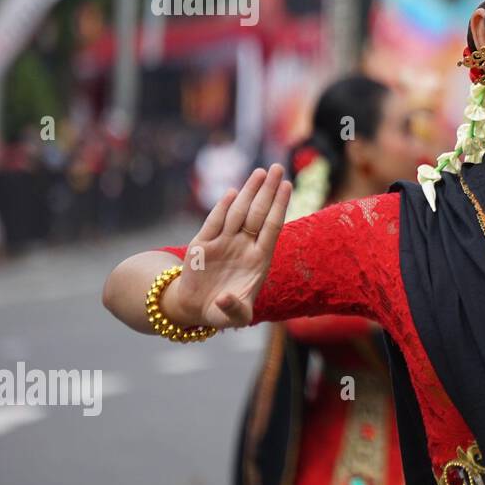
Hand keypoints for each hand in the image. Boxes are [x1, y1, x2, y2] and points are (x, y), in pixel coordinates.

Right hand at [162, 163, 292, 328]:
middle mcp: (243, 247)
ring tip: (260, 172)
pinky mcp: (202, 246)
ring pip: (238, 213)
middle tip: (278, 167)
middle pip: (258, 213)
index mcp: (258, 260)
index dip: (280, 206)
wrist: (196, 308)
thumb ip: (234, 310)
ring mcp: (223, 244)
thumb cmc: (223, 311)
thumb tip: (223, 300)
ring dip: (248, 192)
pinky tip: (232, 192)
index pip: (272, 227)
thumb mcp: (234, 317)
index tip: (289, 185)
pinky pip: (214, 223)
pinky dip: (221, 208)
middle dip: (268, 191)